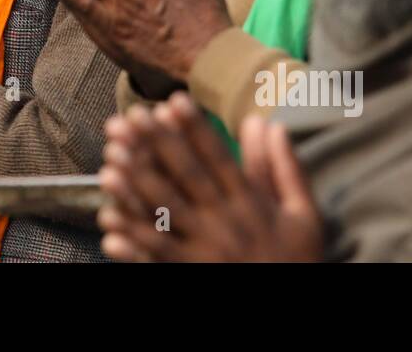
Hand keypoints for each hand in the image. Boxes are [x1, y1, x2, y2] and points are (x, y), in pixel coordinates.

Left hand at [97, 93, 322, 262]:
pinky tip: (108, 222)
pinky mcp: (190, 275)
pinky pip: (157, 256)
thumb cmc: (298, 260)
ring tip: (109, 161)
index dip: (195, 129)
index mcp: (251, 203)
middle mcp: (226, 223)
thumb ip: (285, 168)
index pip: (219, 158)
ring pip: (166, 213)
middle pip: (186, 177)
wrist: (295, 311)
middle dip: (158, 145)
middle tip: (131, 116)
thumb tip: (270, 122)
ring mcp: (206, 251)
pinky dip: (132, 241)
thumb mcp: (303, 214)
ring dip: (136, 186)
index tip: (172, 100)